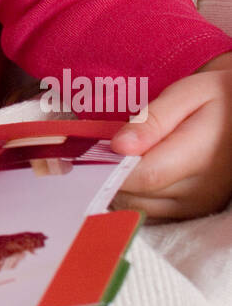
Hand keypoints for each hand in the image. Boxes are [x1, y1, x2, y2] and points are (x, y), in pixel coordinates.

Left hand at [109, 51, 231, 220]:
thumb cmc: (217, 98)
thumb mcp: (187, 94)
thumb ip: (152, 121)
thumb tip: (118, 146)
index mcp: (199, 157)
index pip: (142, 176)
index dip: (110, 167)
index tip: (89, 151)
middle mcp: (200, 189)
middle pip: (136, 196)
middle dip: (110, 175)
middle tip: (98, 151)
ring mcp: (198, 204)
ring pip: (139, 208)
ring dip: (121, 187)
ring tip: (117, 158)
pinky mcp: (194, 210)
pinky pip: (151, 211)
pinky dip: (135, 195)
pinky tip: (132, 172)